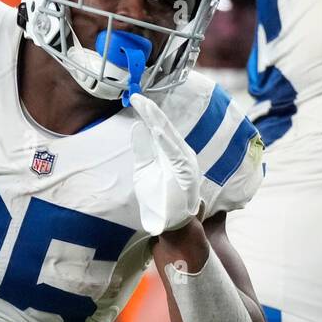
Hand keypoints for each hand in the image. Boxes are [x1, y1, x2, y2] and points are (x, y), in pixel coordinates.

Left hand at [129, 92, 201, 235]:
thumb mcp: (145, 171)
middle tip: (137, 96)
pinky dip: (165, 140)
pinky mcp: (187, 173)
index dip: (147, 113)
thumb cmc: (159, 199)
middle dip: (150, 111)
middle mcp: (181, 153)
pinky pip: (175, 152)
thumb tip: (137, 126)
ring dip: (157, 121)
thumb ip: (143, 150)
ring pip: (169, 136)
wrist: (172, 225)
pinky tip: (156, 128)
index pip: (158, 128)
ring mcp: (186, 162)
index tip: (134, 99)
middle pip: (164, 128)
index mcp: (172, 152)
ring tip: (145, 106)